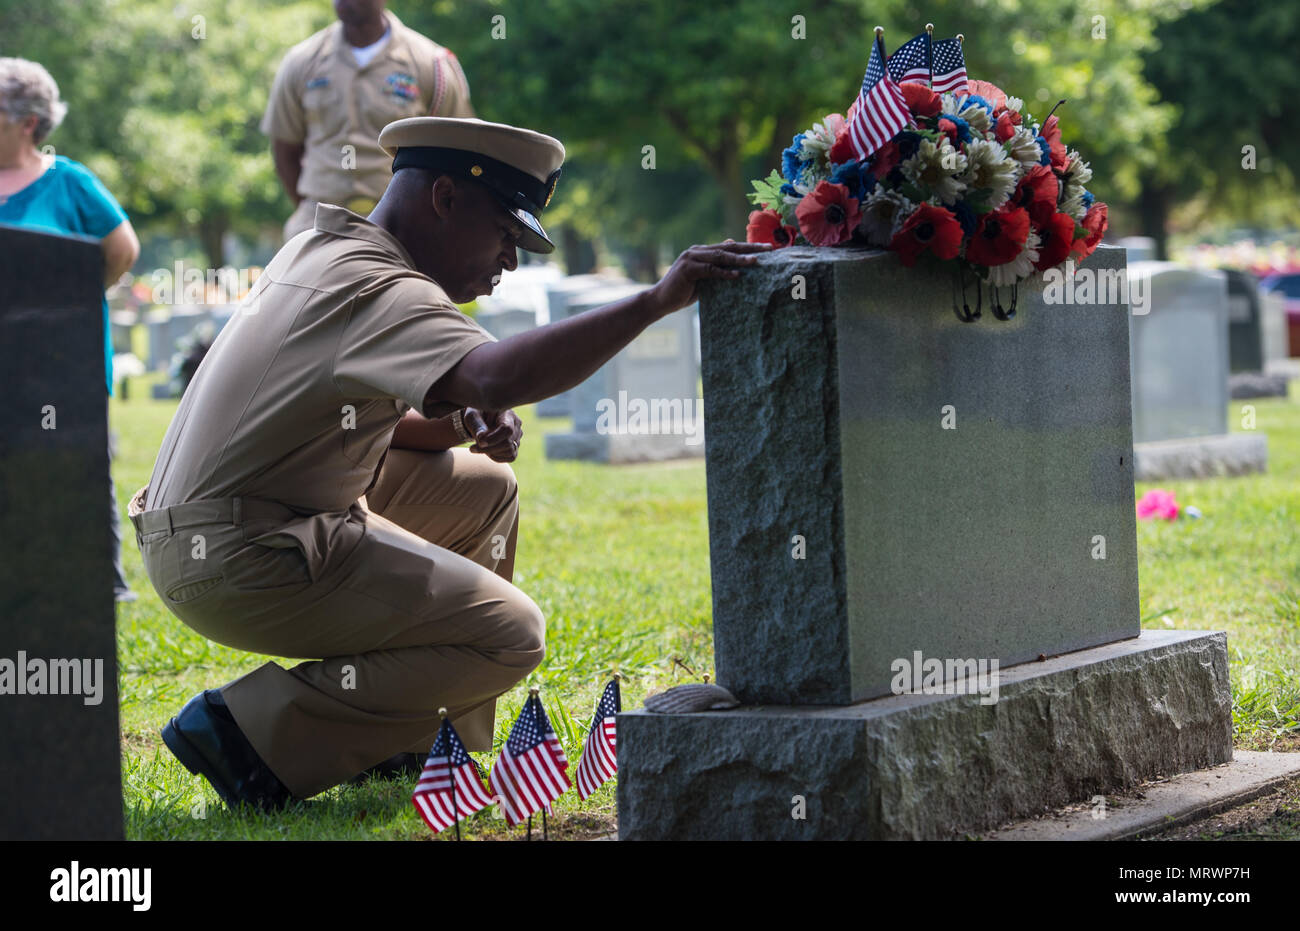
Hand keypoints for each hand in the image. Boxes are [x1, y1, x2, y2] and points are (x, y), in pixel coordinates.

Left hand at [463, 408, 522, 461]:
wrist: (481, 420)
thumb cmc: (477, 415)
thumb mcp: (473, 416)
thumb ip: (477, 426)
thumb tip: (481, 438)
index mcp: (507, 413)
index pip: (507, 429)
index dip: (494, 438)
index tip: (479, 442)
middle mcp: (516, 424)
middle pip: (508, 443)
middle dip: (489, 448)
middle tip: (472, 448)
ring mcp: (518, 436)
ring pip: (510, 451)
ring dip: (492, 453)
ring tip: (480, 447)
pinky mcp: (516, 445)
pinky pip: (511, 457)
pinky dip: (497, 457)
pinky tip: (487, 451)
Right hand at [647, 240, 771, 315]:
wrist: (660, 300)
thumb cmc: (683, 292)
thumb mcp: (704, 280)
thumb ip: (716, 269)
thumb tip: (734, 261)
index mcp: (702, 252)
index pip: (729, 247)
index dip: (748, 247)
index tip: (767, 249)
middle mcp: (697, 251)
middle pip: (728, 247)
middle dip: (750, 247)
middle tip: (769, 249)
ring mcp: (691, 258)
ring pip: (720, 256)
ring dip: (739, 258)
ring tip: (756, 261)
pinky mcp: (688, 269)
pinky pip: (710, 270)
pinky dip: (724, 273)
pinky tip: (737, 275)